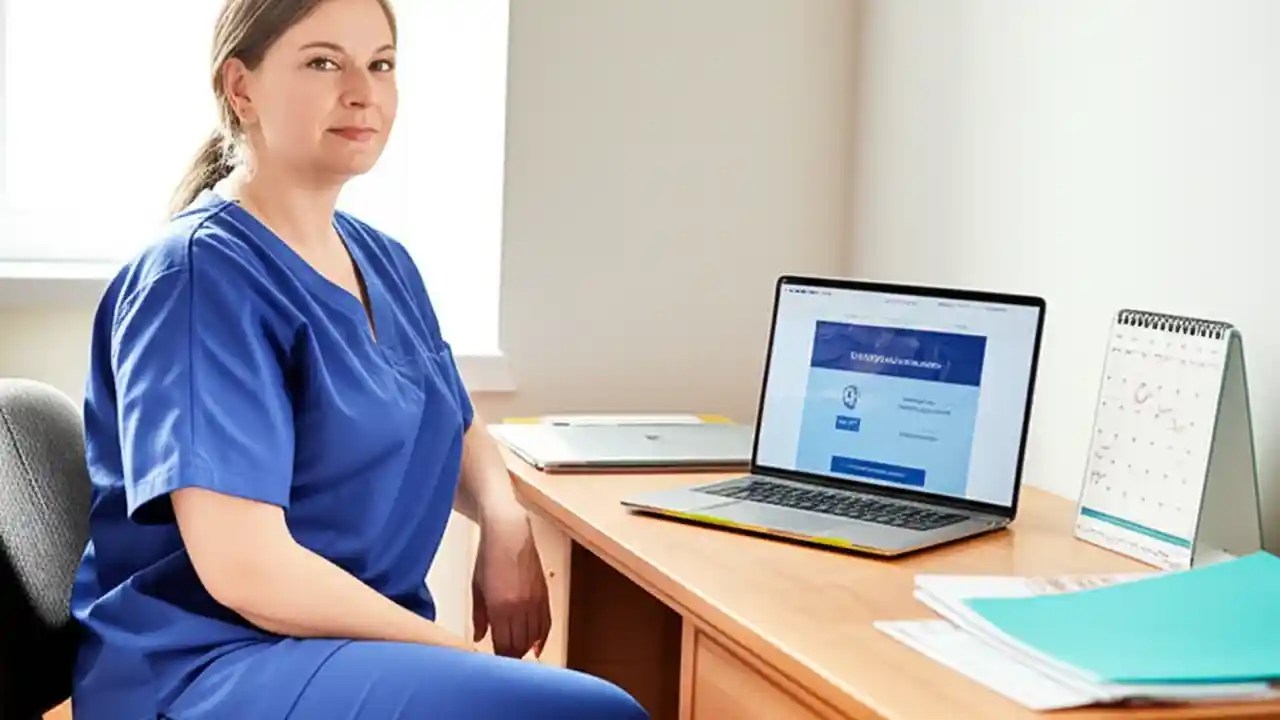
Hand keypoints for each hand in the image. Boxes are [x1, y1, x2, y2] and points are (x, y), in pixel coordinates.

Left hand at [471, 505, 551, 658]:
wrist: (509, 532)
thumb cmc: (488, 556)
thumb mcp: (476, 587)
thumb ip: (478, 616)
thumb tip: (478, 638)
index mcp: (499, 607)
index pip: (503, 645)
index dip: (500, 658)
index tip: (494, 663)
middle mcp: (520, 607)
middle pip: (519, 645)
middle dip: (511, 655)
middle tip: (503, 661)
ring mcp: (535, 601)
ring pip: (534, 637)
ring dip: (525, 648)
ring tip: (517, 654)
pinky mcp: (545, 595)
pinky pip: (547, 624)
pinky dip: (542, 638)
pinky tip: (536, 647)